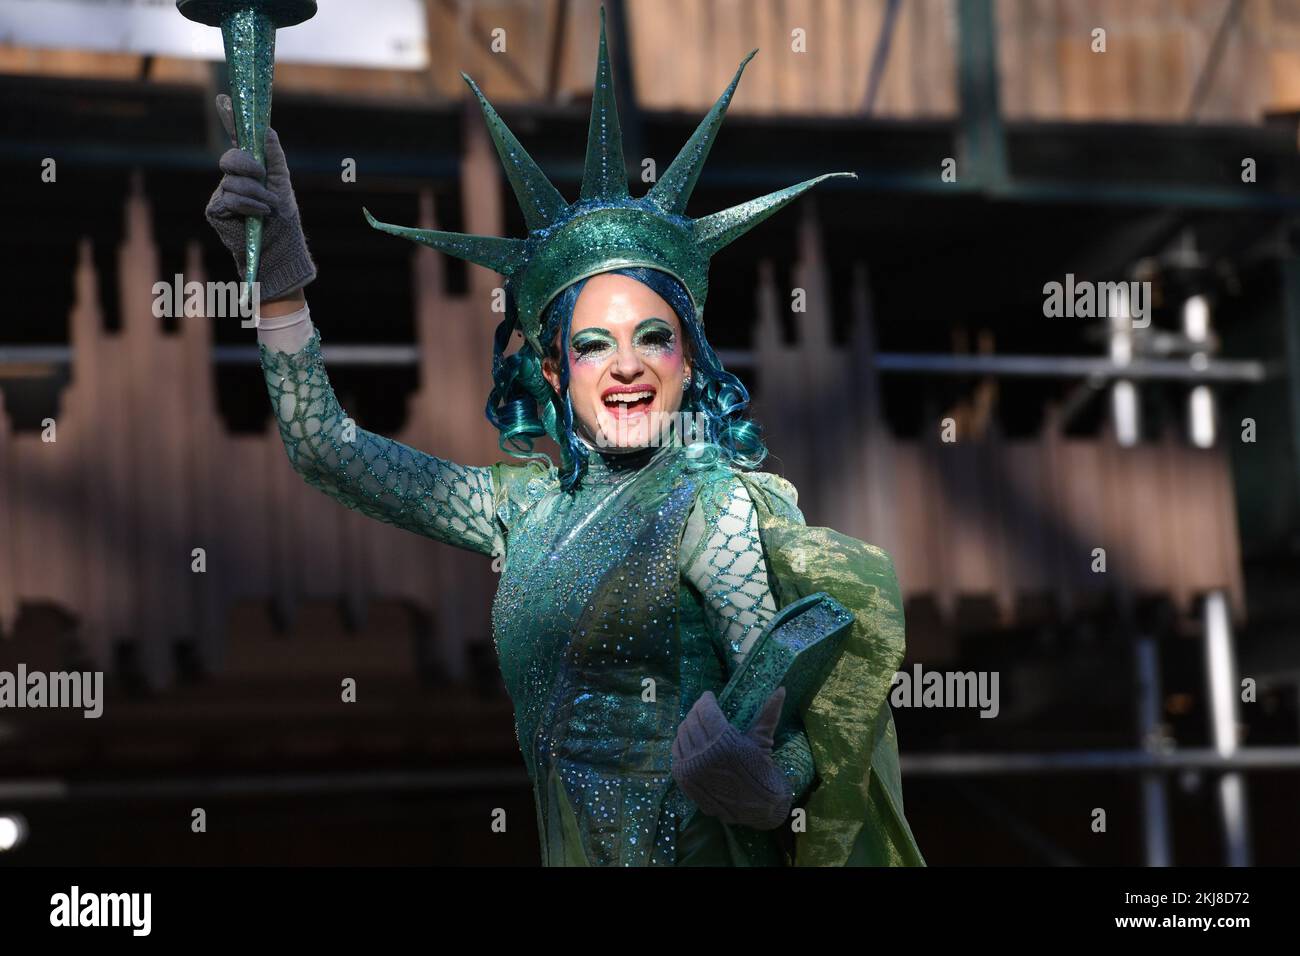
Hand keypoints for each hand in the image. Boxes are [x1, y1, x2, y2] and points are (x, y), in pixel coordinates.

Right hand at [204, 93, 315, 301]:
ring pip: (232, 180)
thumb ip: (274, 156)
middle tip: (262, 175)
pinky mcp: (216, 209)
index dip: (230, 119)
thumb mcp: (282, 182)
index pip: (236, 138)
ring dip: (254, 193)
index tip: (225, 99)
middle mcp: (233, 176)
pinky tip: (257, 214)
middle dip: (247, 165)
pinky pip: (229, 197)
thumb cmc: (281, 215)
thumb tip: (268, 130)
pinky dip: (247, 204)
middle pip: (230, 158)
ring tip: (267, 206)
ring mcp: (222, 191)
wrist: (279, 244)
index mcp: (250, 166)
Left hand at [671, 687, 792, 830]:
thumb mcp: (762, 740)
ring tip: (699, 724)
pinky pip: (676, 751)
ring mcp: (692, 768)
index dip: (706, 699)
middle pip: (692, 721)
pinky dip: (682, 742)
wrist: (757, 806)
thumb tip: (781, 689)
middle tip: (705, 709)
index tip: (710, 696)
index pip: (705, 710)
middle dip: (698, 711)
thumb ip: (768, 713)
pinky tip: (692, 740)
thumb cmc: (761, 770)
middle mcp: (705, 755)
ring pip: (681, 734)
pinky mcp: (684, 778)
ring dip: (689, 725)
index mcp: (725, 743)